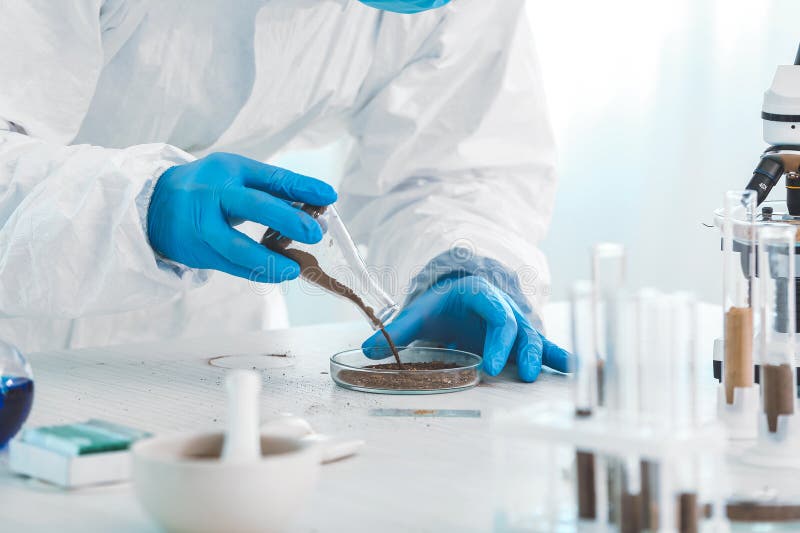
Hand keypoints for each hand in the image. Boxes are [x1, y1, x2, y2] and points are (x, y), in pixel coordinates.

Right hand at [147, 153, 336, 281]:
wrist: (153, 205)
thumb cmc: (209, 189)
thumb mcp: (235, 177)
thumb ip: (270, 190)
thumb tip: (314, 207)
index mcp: (230, 168)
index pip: (271, 176)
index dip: (302, 185)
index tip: (330, 195)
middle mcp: (213, 192)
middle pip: (253, 206)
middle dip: (288, 219)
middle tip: (314, 233)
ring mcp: (201, 222)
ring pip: (236, 245)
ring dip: (269, 259)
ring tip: (295, 269)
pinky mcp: (196, 250)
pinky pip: (229, 265)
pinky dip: (256, 271)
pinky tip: (278, 274)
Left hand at [362, 276, 570, 381]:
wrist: (451, 295)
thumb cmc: (436, 305)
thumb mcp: (416, 315)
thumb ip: (394, 332)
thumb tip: (366, 350)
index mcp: (480, 295)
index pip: (496, 315)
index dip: (497, 340)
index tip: (490, 367)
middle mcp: (503, 306)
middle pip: (521, 326)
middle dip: (524, 350)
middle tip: (523, 376)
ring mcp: (515, 321)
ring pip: (534, 336)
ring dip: (543, 355)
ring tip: (548, 376)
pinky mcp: (519, 337)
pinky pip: (542, 344)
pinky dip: (557, 355)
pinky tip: (573, 370)